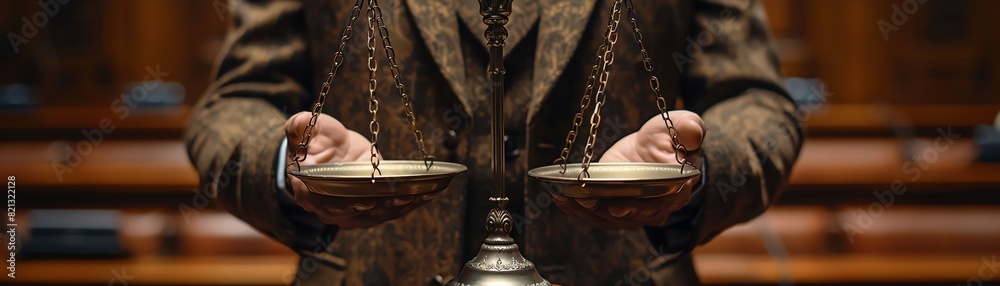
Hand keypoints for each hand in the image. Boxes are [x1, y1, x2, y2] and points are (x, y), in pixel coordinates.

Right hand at [284, 112, 439, 228]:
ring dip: (401, 206)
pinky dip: (413, 203)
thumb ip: (300, 125)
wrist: (329, 152)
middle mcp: (331, 207)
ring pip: (379, 214)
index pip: (328, 204)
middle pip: (358, 214)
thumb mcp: (303, 128)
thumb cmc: (316, 142)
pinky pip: (394, 209)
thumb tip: (299, 124)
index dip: (346, 207)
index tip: (365, 201)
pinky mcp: (375, 206)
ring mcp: (354, 211)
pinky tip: (431, 193)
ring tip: (420, 194)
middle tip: (400, 196)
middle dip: (382, 207)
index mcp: (310, 192)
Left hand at [552, 111, 704, 229]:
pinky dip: (578, 211)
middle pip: (631, 217)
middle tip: (585, 201)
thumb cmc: (670, 137)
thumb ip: (689, 128)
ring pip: (610, 220)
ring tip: (566, 199)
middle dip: (605, 211)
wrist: (655, 147)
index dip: (638, 208)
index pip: (658, 204)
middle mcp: (658, 206)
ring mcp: (636, 211)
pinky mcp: (617, 208)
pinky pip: (597, 216)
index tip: (618, 207)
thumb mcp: (683, 125)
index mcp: (676, 189)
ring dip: (586, 213)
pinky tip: (561, 199)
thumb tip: (694, 133)